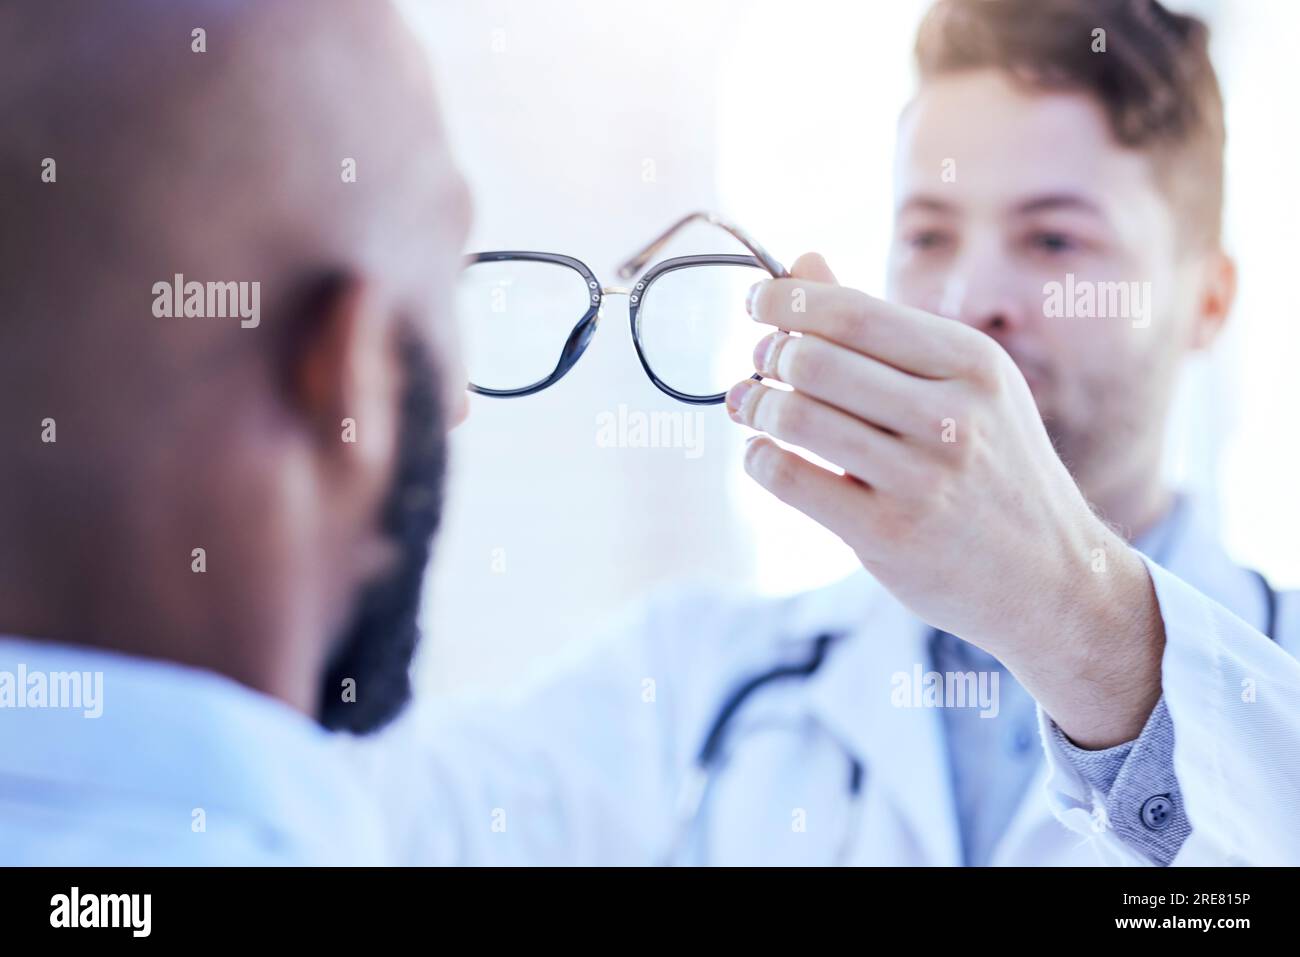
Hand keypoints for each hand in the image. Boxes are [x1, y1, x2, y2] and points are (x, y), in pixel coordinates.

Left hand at [728, 253, 1163, 746]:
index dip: (787, 301)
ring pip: (796, 417)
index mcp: (972, 363)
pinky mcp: (888, 534)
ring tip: (750, 405)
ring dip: (755, 404)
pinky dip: (759, 459)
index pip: (853, 313)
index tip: (756, 301)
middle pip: (814, 361)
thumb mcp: (963, 385)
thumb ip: (879, 327)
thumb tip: (801, 265)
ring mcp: (922, 478)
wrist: (1050, 578)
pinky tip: (763, 455)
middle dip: (768, 355)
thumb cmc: (992, 468)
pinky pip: (790, 479)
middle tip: (757, 364)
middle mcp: (952, 416)